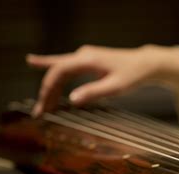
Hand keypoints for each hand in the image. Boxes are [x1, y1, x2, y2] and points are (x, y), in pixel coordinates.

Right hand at [26, 44, 178, 116]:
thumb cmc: (133, 75)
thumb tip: (72, 100)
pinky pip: (64, 65)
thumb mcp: (115, 87)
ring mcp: (84, 56)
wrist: (146, 64)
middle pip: (56, 72)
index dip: (48, 89)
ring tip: (43, 106)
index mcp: (88, 60)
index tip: (43, 106)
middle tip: (40, 112)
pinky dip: (48, 65)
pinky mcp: (87, 60)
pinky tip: (33, 62)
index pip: (59, 72)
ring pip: (59, 71)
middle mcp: (83, 55)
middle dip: (46, 92)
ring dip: (50, 87)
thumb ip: (93, 92)